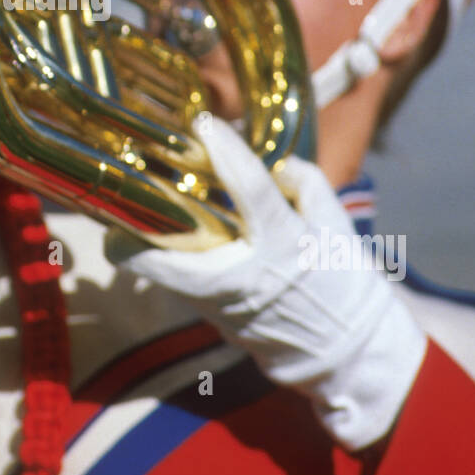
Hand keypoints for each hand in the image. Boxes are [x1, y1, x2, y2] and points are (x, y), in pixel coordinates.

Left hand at [105, 117, 426, 451]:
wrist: (348, 351)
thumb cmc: (344, 281)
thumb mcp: (337, 225)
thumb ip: (306, 185)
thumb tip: (274, 163)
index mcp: (285, 244)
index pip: (250, 190)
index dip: (226, 151)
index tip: (205, 123)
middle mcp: (244, 277)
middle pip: (161, 257)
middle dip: (129, 228)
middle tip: (126, 191)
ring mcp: (222, 307)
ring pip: (160, 274)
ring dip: (144, 242)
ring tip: (142, 208)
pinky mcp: (215, 322)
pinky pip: (179, 286)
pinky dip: (170, 260)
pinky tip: (175, 239)